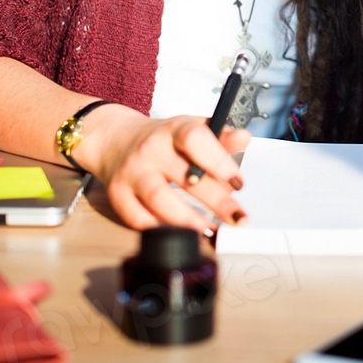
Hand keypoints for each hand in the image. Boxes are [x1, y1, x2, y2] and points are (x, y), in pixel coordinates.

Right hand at [76, 105, 250, 231]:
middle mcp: (151, 149)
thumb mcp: (192, 129)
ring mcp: (132, 172)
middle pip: (184, 176)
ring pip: (159, 199)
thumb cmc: (164, 139)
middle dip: (216, 201)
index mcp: (174, 129)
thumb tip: (244, 138)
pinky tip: (180, 233)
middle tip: (237, 217)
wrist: (117, 140)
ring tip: (210, 230)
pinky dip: (161, 228)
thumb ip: (220, 138)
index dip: (218, 161)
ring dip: (188, 220)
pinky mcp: (118, 194)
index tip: (238, 182)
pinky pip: (138, 218)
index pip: (196, 139)